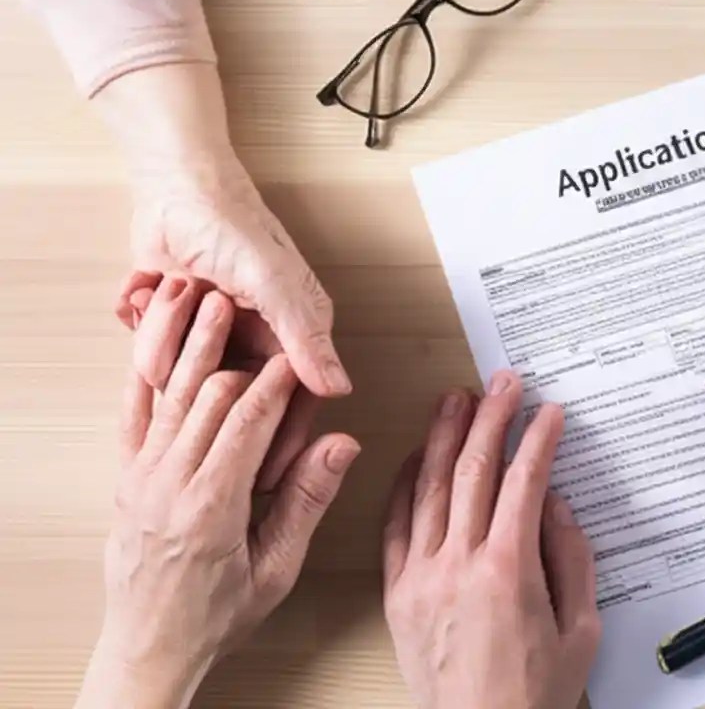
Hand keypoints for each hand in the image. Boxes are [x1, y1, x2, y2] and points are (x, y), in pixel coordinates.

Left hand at [78, 289, 359, 708]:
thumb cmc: (217, 613)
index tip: (303, 357)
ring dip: (193, 346)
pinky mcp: (126, 476)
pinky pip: (134, 415)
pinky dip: (146, 377)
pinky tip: (157, 348)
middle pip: (210, 396)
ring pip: (171, 394)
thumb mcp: (276, 567)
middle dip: (245, 356)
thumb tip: (340, 445)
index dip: (279, 380)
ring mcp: (141, 475)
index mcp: (212, 505)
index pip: (249, 419)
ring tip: (211, 302)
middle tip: (272, 330)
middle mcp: (169, 482)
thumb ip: (307, 500)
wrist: (150, 642)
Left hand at [97, 63, 350, 397]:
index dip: (251, 394)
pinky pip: (144, 354)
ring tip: (176, 281)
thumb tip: (339, 389)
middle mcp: (250, 345)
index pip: (277, 398)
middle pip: (214, 390)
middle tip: (200, 294)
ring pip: (173, 375)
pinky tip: (154, 285)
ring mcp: (208, 340)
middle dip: (194, 343)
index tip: (230, 364)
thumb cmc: (229, 223)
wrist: (175, 188)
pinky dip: (142, 317)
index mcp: (288, 337)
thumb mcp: (272, 280)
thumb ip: (304, 337)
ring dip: (163, 322)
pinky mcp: (171, 331)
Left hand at [383, 372, 600, 708]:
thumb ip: (572, 560)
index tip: (549, 412)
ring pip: (429, 487)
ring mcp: (422, 576)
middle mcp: (459, 564)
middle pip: (474, 471)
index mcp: (509, 570)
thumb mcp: (581, 629)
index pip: (523, 482)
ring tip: (456, 400)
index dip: (538, 440)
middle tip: (503, 384)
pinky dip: (404, 485)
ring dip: (443, 437)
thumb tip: (558, 507)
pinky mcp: (398, 593)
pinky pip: (395, 525)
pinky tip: (415, 457)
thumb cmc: (533, 695)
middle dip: (491, 419)